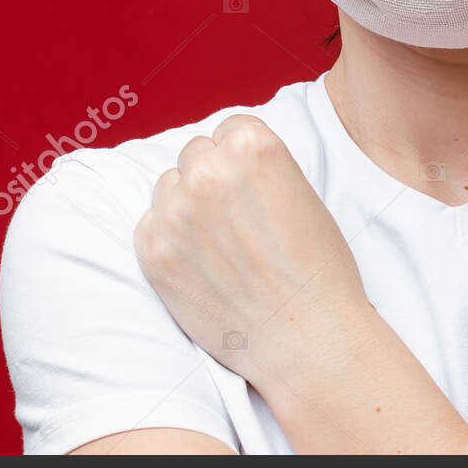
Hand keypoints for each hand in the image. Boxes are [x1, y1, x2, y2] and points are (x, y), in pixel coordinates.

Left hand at [133, 114, 370, 383]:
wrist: (307, 337)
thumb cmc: (318, 269)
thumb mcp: (301, 193)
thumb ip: (257, 168)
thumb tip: (223, 160)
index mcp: (253, 146)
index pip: (230, 129)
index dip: (243, 160)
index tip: (252, 188)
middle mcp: (208, 170)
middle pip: (196, 154)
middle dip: (212, 180)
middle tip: (236, 220)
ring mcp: (176, 211)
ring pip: (169, 186)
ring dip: (186, 206)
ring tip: (220, 245)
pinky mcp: (154, 250)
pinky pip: (150, 225)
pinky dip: (169, 240)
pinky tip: (201, 265)